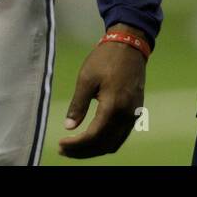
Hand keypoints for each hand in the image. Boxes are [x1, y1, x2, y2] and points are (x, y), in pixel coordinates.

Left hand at [58, 23, 148, 158]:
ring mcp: (133, 114)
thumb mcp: (86, 78)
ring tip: (75, 147)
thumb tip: (69, 127)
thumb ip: (78, 105)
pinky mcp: (135, 111)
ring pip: (114, 143)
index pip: (94, 135)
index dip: (76, 145)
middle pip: (104, 144)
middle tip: (64, 150)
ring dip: (94, 149)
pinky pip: (121, 135)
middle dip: (83, 151)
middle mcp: (127, 114)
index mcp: (114, 105)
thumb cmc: (105, 59)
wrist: (130, 45)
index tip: (60, 144)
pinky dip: (105, 142)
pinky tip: (92, 138)